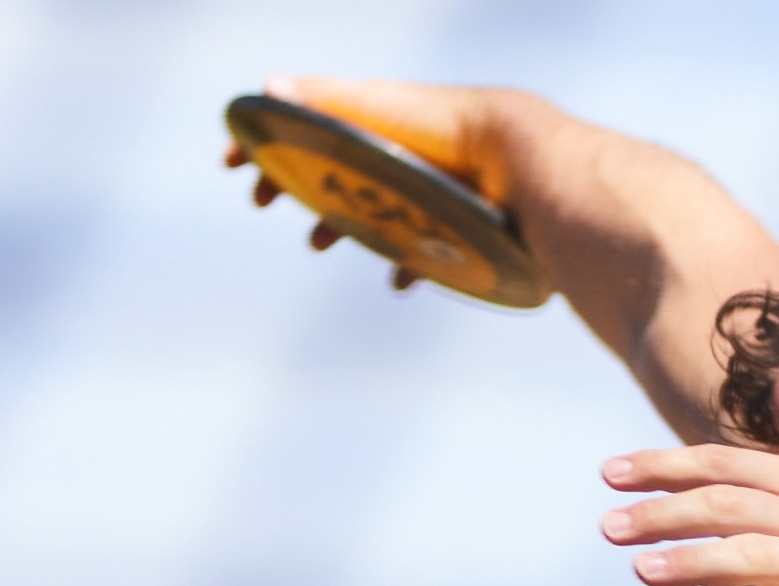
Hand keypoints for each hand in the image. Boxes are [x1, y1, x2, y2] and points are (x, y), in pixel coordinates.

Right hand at [224, 76, 519, 289]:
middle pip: (335, 168)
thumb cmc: (448, 131)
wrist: (525, 163)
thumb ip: (324, 101)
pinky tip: (399, 280)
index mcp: (377, 122)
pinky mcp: (461, 224)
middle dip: (295, 185)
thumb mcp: (377, 109)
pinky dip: (406, 265)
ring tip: (317, 241)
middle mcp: (402, 152)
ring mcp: (431, 189)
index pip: (308, 127)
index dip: (267, 143)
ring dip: (339, 225)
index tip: (231, 167)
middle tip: (262, 204)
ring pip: (374, 211)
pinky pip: (426, 250)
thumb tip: (265, 90)